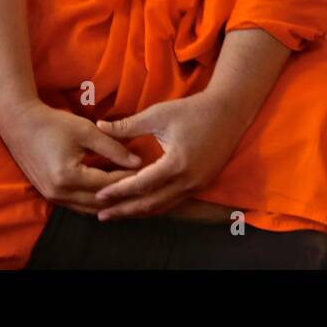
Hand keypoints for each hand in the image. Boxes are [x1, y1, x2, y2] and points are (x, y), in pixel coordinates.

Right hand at [0, 100, 143, 215]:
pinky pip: (78, 206)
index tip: (150, 175)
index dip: (129, 181)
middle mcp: (59, 193)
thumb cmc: (53, 123)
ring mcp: (52, 197)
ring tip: (131, 196)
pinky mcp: (50, 195)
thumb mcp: (85, 131)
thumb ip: (113, 147)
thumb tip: (138, 163)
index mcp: (68, 176)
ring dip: (110, 204)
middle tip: (145, 191)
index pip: (107, 184)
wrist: (19, 123)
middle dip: (123, 197)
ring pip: (89, 209)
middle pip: (100, 203)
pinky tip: (110, 196)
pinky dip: (95, 202)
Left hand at [92, 91, 249, 220]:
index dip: (118, 191)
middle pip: (151, 203)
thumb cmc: (191, 110)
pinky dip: (155, 205)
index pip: (141, 185)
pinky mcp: (201, 185)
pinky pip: (174, 201)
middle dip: (125, 210)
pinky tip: (141, 206)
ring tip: (118, 214)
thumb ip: (127, 126)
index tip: (100, 196)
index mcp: (176, 164)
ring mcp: (197, 186)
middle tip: (102, 215)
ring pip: (163, 206)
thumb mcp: (157, 115)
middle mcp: (188, 181)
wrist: (228, 112)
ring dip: (139, 212)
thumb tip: (98, 126)